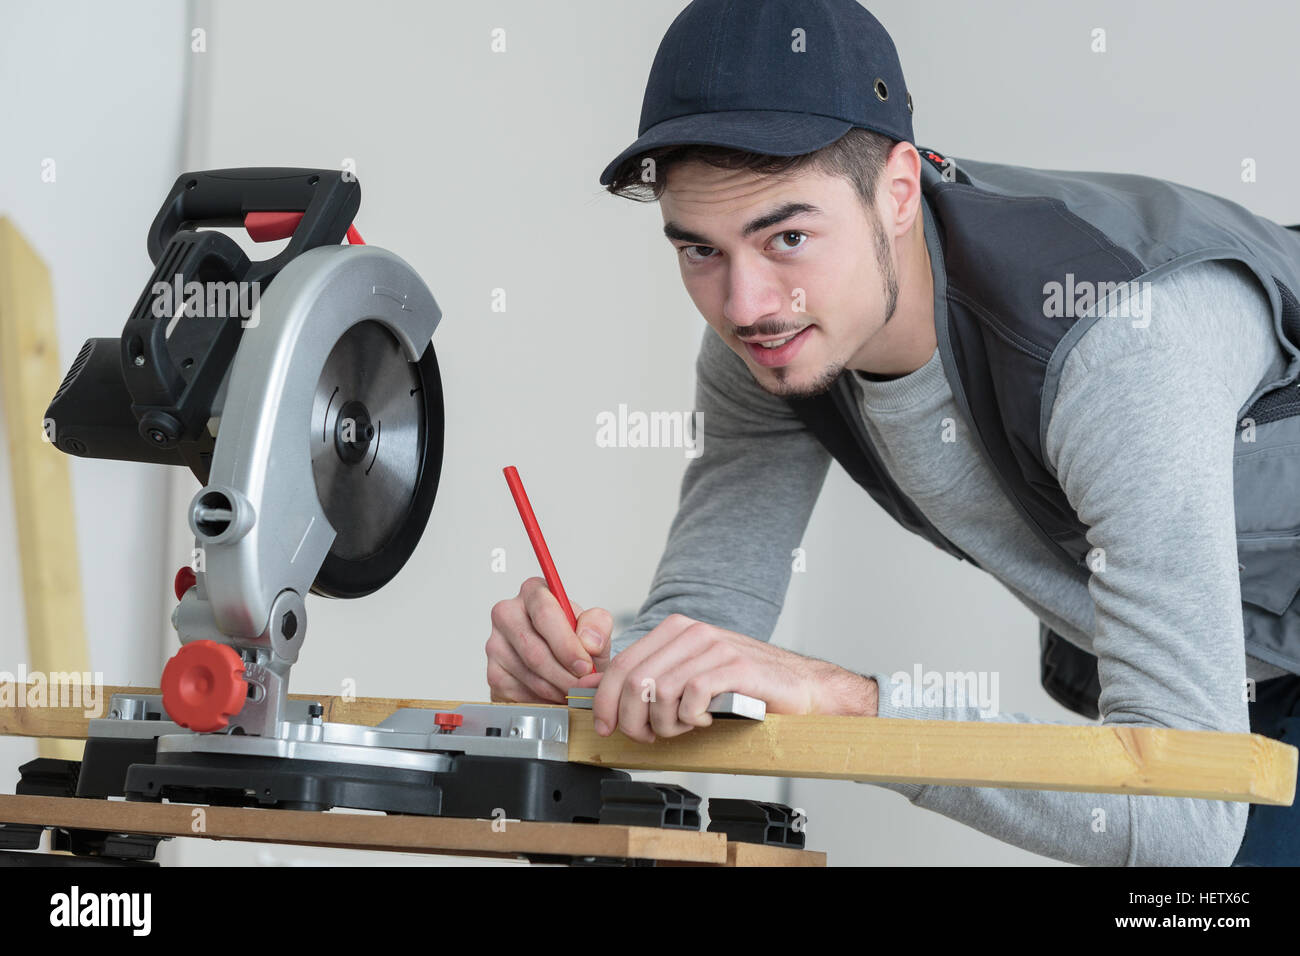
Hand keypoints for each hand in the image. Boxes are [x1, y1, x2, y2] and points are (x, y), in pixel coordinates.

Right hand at [486, 577, 611, 704]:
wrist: (561, 662)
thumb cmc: (575, 641)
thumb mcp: (595, 628)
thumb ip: (598, 626)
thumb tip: (589, 642)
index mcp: (533, 592)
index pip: (545, 614)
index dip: (567, 644)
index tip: (585, 665)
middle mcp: (507, 613)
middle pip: (534, 650)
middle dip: (565, 674)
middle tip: (584, 686)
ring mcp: (495, 643)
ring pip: (529, 674)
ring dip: (557, 689)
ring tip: (575, 691)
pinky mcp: (493, 672)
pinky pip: (519, 692)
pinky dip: (543, 699)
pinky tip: (556, 695)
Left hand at [577, 613, 876, 742]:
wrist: (800, 688)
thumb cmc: (745, 685)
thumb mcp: (690, 676)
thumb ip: (652, 679)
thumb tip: (602, 692)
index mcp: (675, 630)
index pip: (621, 665)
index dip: (605, 701)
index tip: (607, 727)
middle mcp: (692, 632)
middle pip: (634, 681)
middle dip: (633, 720)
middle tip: (650, 736)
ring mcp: (714, 646)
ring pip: (659, 692)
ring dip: (666, 723)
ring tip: (685, 726)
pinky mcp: (735, 666)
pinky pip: (691, 696)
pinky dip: (691, 718)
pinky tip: (705, 719)